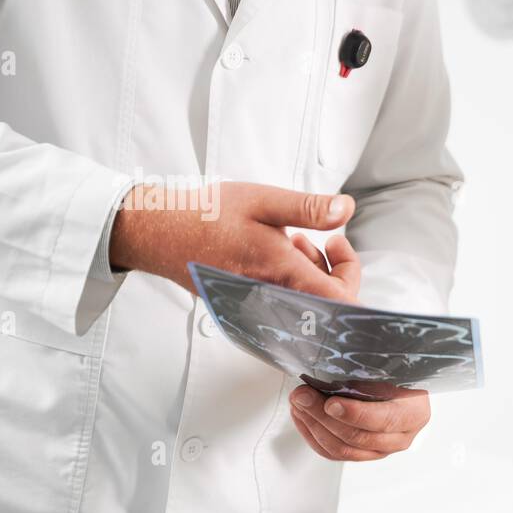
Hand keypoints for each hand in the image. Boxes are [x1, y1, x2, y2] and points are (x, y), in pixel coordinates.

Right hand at [110, 180, 361, 302]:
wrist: (161, 236)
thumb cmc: (209, 216)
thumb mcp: (263, 200)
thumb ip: (308, 208)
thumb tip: (346, 210)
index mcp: (282, 274)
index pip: (340, 302)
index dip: (351, 276)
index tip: (338, 244)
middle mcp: (274, 300)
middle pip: (330, 305)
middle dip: (336, 269)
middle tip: (321, 237)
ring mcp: (262, 310)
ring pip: (310, 306)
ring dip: (315, 274)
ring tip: (296, 241)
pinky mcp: (252, 312)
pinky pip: (289, 308)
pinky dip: (295, 284)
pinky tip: (281, 258)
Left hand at [287, 385, 430, 461]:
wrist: (400, 388)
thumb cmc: (395, 376)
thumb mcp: (389, 369)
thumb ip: (368, 375)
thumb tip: (332, 374)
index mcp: (413, 414)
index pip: (384, 420)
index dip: (355, 414)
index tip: (331, 403)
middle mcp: (400, 437)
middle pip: (357, 437)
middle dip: (323, 415)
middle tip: (303, 396)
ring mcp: (381, 450)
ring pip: (342, 449)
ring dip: (314, 426)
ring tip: (298, 403)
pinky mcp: (361, 455)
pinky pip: (332, 453)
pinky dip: (312, 435)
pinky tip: (302, 417)